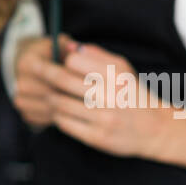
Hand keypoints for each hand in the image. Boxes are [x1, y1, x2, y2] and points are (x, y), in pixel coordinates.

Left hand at [12, 34, 174, 159]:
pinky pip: (65, 123)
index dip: (63, 61)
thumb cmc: (133, 94)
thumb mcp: (122, 68)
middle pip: (62, 81)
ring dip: (49, 96)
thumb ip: (96, 55)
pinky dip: (57, 115)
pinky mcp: (97, 138)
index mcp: (115, 76)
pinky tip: (59, 111)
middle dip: (44, 73)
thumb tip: (70, 46)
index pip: (74, 61)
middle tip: (31, 70)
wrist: (154, 129)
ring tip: (47, 92)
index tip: (59, 61)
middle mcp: (109, 96)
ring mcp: (102, 119)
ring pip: (59, 103)